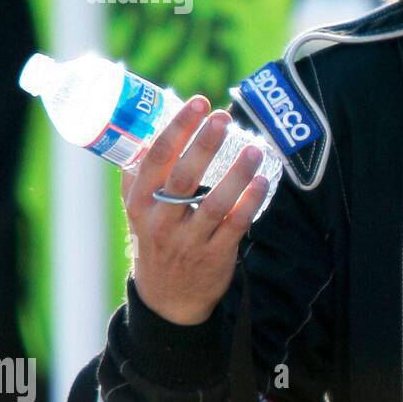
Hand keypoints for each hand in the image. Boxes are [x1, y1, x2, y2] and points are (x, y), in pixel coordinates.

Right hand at [121, 95, 269, 324]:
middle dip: (204, 143)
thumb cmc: (155, 240)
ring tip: (254, 149)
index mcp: (140, 203)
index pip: (156, 158)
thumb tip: (145, 128)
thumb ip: (139, 175)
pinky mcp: (215, 255)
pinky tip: (263, 182)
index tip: (198, 103)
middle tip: (224, 117)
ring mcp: (189, 240)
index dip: (177, 128)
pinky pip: (236, 225)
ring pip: (214, 202)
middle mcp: (161, 221)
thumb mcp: (138, 211)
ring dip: (237, 173)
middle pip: (183, 176)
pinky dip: (250, 202)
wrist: (167, 298)